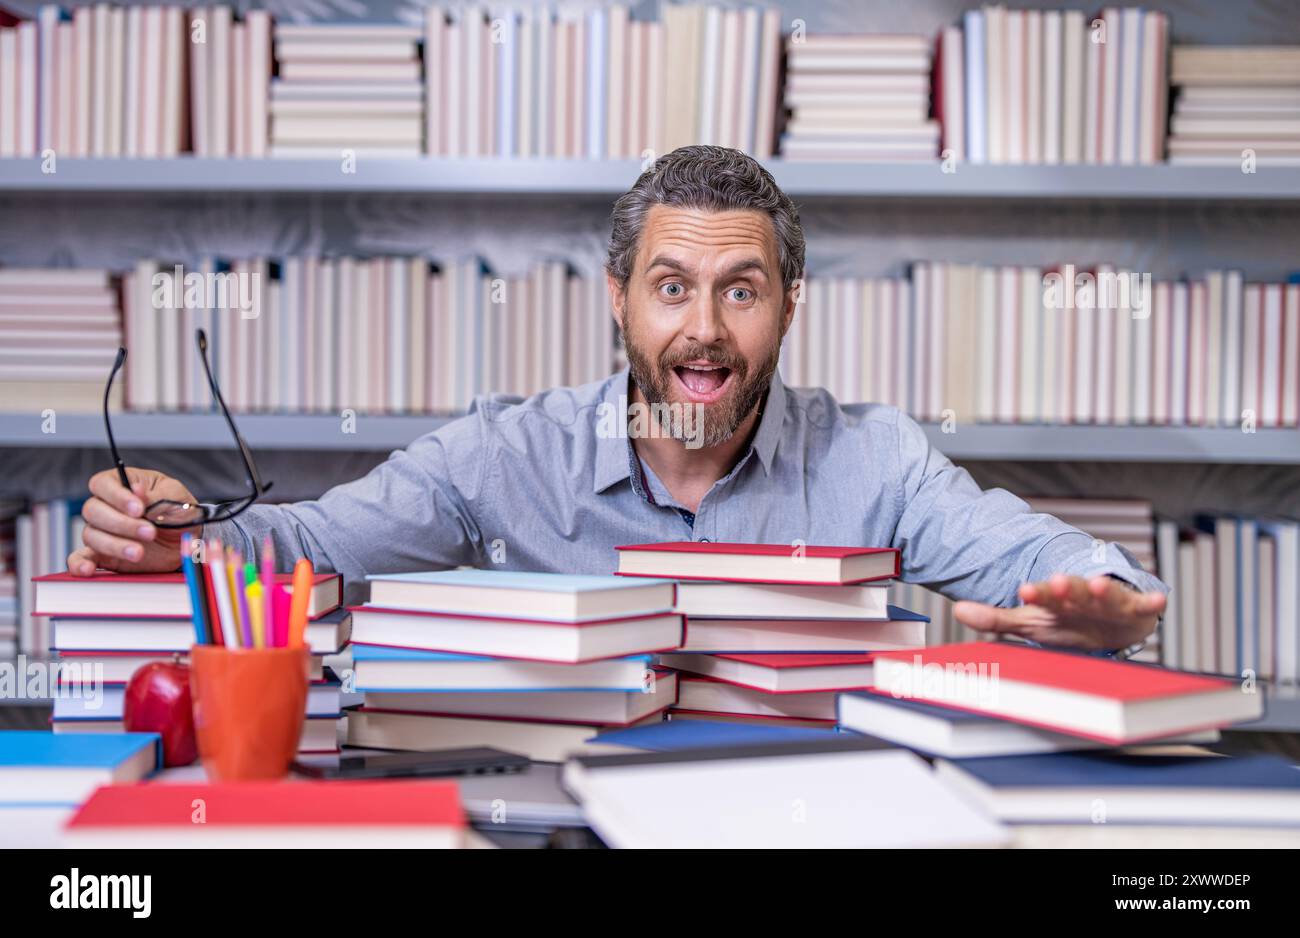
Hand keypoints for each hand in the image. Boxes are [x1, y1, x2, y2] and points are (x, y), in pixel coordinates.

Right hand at [67, 467, 200, 574]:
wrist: (187, 538)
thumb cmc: (179, 510)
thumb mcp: (175, 496)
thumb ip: (156, 495)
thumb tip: (137, 491)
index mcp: (121, 483)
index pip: (103, 484)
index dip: (117, 496)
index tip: (139, 509)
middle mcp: (106, 506)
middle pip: (93, 510)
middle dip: (122, 524)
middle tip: (149, 532)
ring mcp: (103, 530)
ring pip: (91, 535)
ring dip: (115, 545)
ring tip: (139, 553)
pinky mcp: (103, 554)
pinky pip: (81, 558)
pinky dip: (80, 564)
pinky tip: (87, 569)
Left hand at [952, 574, 1165, 651]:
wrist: (1110, 625)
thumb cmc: (1066, 623)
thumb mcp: (1030, 622)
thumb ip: (995, 618)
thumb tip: (957, 611)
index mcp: (1056, 600)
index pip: (1042, 596)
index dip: (1035, 593)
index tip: (1024, 590)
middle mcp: (1081, 597)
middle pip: (1073, 591)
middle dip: (1066, 588)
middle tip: (1058, 582)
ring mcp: (1108, 602)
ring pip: (1106, 596)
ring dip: (1104, 591)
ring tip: (1102, 585)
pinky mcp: (1134, 609)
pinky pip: (1144, 606)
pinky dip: (1151, 603)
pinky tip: (1158, 600)